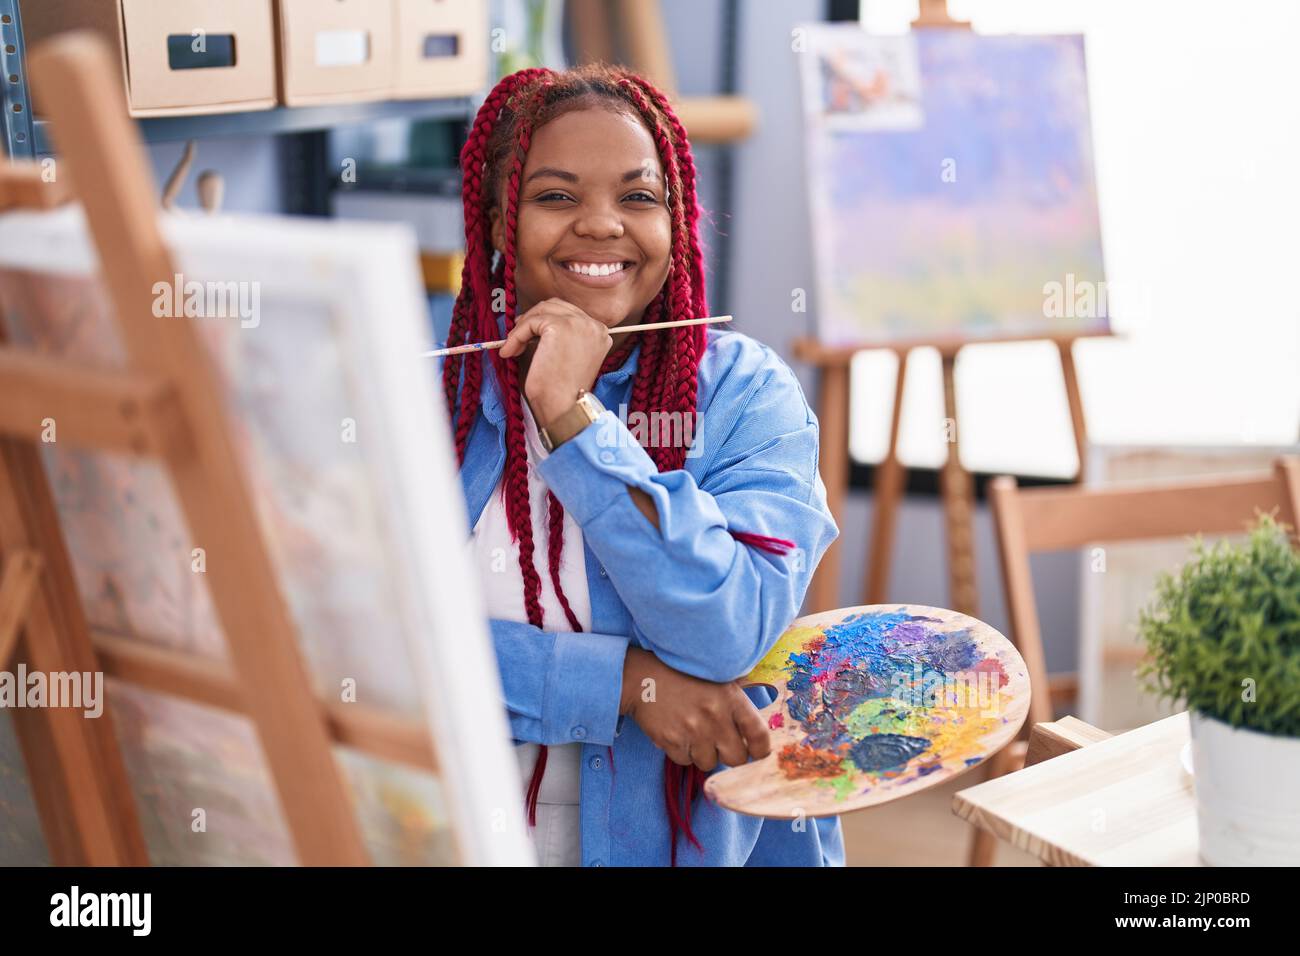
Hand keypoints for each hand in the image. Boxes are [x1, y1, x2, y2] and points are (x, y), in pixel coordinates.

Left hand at [498, 298, 611, 424]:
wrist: (566, 407)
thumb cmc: (564, 391)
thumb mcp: (570, 357)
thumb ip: (563, 338)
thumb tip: (535, 323)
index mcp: (600, 332)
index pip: (569, 313)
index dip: (546, 319)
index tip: (529, 334)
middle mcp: (594, 324)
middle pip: (556, 306)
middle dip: (534, 318)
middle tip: (518, 335)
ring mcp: (578, 323)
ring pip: (542, 310)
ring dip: (523, 326)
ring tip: (514, 346)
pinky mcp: (559, 326)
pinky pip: (530, 322)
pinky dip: (517, 335)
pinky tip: (511, 351)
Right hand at [619, 648, 771, 770]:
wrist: (642, 678)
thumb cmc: (683, 676)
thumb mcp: (717, 678)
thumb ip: (738, 698)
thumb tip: (761, 721)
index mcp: (731, 698)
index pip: (759, 735)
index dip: (761, 750)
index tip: (757, 752)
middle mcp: (715, 716)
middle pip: (736, 758)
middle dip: (729, 754)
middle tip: (721, 743)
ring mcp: (692, 730)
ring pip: (709, 763)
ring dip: (703, 753)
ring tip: (694, 733)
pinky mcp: (672, 741)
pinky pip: (686, 761)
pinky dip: (683, 752)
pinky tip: (677, 733)